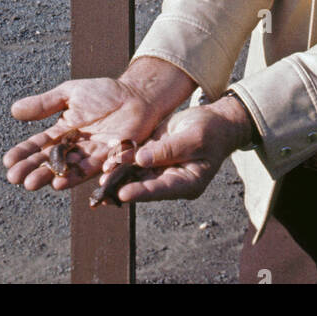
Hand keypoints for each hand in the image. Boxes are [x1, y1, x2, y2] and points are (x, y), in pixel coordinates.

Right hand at [3, 76, 173, 192]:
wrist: (136, 96)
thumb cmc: (103, 93)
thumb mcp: (70, 93)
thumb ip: (45, 104)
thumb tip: (13, 110)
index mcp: (62, 133)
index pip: (39, 145)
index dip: (23, 153)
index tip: (7, 162)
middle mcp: (75, 149)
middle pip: (51, 162)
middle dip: (33, 170)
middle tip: (16, 179)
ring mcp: (93, 156)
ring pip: (71, 169)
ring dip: (55, 177)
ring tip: (38, 184)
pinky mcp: (113, 159)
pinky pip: (98, 170)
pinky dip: (86, 176)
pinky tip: (71, 181)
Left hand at [100, 97, 253, 204]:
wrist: (214, 121)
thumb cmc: (210, 130)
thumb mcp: (193, 137)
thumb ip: (169, 149)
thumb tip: (142, 160)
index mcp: (188, 183)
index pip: (162, 190)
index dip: (142, 192)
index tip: (123, 194)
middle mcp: (172, 179)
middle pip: (146, 186)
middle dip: (124, 186)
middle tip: (103, 187)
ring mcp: (162, 168)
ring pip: (137, 174)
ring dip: (119, 174)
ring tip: (102, 175)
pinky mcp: (154, 155)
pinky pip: (136, 159)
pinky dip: (123, 159)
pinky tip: (109, 159)